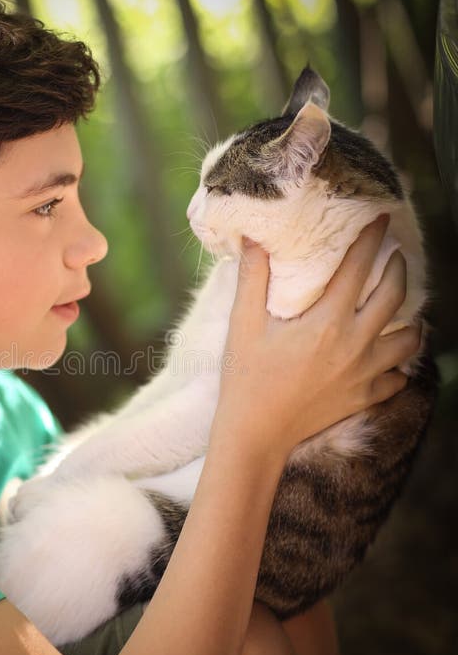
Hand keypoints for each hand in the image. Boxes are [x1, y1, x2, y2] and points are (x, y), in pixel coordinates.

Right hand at [213, 215, 421, 456]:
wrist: (256, 434)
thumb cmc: (246, 377)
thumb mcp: (243, 324)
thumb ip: (253, 278)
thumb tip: (255, 238)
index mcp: (327, 321)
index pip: (359, 268)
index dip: (372, 239)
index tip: (380, 220)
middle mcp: (354, 343)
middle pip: (394, 297)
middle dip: (399, 270)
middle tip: (394, 257)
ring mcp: (364, 373)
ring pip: (408, 340)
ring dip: (411, 320)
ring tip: (403, 308)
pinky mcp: (364, 397)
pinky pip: (397, 377)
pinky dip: (398, 365)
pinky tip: (389, 357)